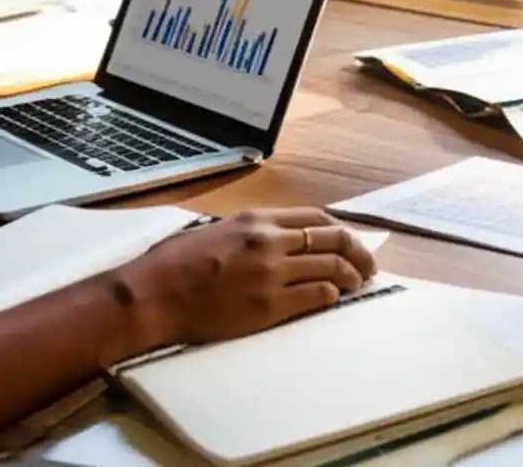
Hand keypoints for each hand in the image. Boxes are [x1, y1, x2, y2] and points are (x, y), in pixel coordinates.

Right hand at [113, 207, 377, 351]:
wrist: (154, 293)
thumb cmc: (174, 263)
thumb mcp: (217, 229)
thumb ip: (250, 231)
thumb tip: (275, 238)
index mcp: (257, 219)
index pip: (316, 217)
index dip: (340, 229)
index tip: (348, 240)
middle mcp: (270, 241)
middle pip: (333, 239)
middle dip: (358, 251)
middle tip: (369, 265)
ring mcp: (272, 272)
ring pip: (331, 268)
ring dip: (351, 276)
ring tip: (357, 284)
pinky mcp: (270, 304)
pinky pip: (316, 296)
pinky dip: (331, 296)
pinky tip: (333, 299)